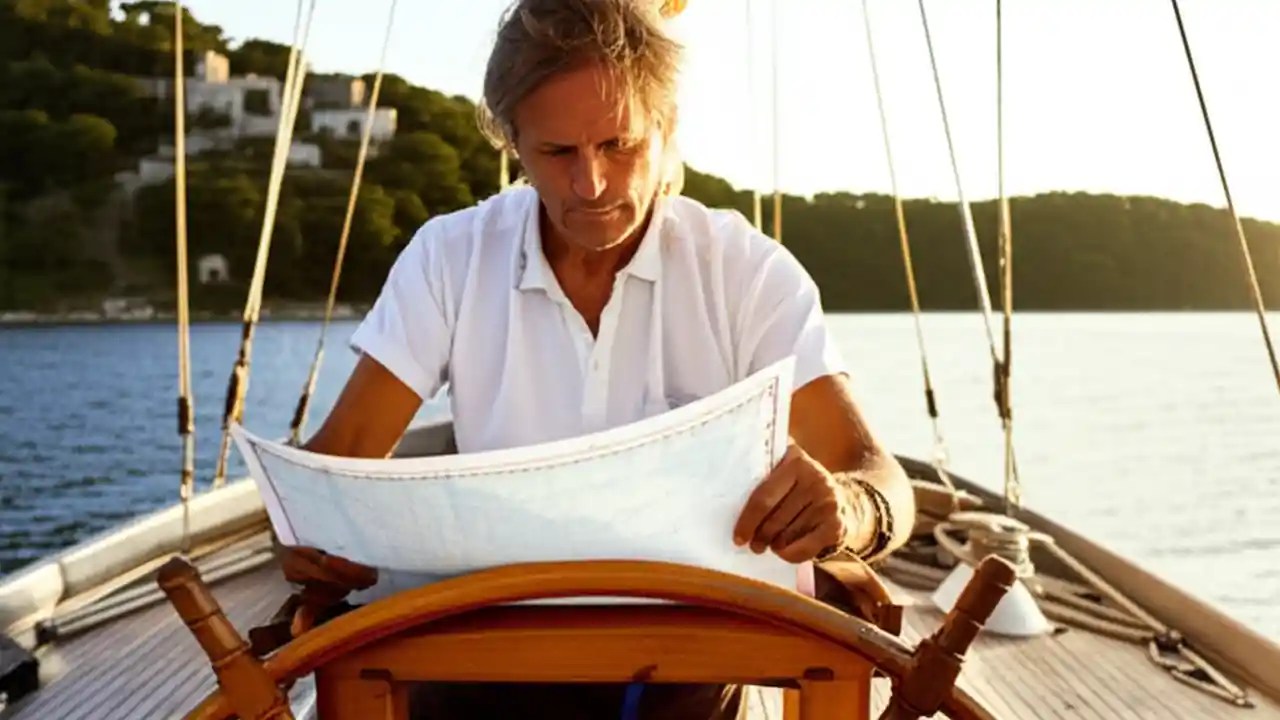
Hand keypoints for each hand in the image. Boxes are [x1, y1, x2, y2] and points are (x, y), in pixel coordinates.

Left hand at [733, 443, 852, 562]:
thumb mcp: (786, 471)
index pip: (764, 496)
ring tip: (770, 545)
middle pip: (774, 519)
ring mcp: (827, 502)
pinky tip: (784, 552)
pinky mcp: (836, 525)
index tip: (738, 537)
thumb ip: (763, 474)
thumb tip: (724, 490)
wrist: (845, 502)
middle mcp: (815, 478)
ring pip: (787, 535)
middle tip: (753, 545)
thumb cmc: (800, 489)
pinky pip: (804, 549)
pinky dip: (790, 555)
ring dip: (774, 545)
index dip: (747, 520)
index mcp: (795, 460)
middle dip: (759, 536)